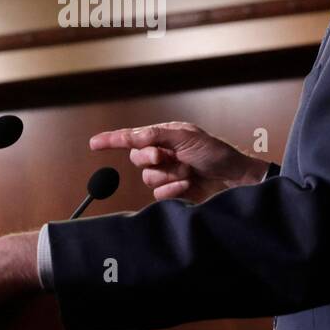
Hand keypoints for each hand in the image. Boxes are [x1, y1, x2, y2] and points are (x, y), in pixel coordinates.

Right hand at [89, 120, 269, 202]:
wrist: (235, 179)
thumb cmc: (215, 153)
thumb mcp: (187, 136)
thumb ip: (158, 135)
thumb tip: (135, 136)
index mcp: (164, 137)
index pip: (132, 137)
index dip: (112, 140)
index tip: (94, 143)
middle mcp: (163, 155)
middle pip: (137, 159)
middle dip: (150, 158)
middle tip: (166, 156)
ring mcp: (167, 175)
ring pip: (148, 178)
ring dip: (168, 175)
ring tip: (188, 171)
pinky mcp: (173, 193)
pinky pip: (159, 194)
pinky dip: (173, 189)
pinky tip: (188, 184)